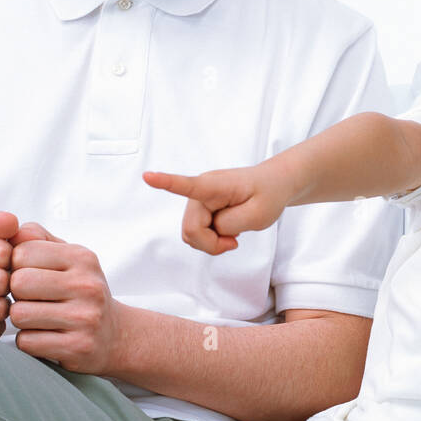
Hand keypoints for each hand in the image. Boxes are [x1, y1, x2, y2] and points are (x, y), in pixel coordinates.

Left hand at [7, 223, 127, 373]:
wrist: (115, 334)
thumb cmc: (79, 291)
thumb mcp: (67, 257)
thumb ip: (36, 238)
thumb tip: (3, 228)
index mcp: (83, 258)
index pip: (22, 252)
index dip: (16, 266)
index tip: (30, 276)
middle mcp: (87, 285)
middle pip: (18, 283)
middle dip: (16, 294)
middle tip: (32, 299)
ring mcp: (85, 318)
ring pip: (19, 314)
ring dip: (21, 320)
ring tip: (39, 318)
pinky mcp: (77, 347)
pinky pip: (27, 342)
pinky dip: (29, 341)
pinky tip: (45, 336)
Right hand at [142, 164, 287, 254]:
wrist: (273, 185)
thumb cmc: (268, 194)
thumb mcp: (259, 215)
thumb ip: (231, 224)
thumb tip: (211, 228)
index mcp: (215, 185)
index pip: (188, 185)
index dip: (166, 183)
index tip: (147, 176)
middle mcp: (201, 190)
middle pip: (192, 230)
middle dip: (211, 243)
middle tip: (234, 242)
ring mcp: (198, 200)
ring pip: (191, 234)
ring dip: (211, 242)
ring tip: (233, 235)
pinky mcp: (200, 208)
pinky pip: (197, 232)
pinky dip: (211, 239)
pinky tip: (227, 231)